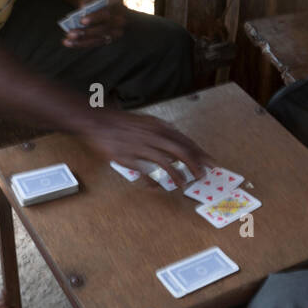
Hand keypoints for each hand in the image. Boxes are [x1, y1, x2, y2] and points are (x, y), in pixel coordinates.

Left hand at [63, 0, 126, 48]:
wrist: (108, 6)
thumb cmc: (99, 0)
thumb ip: (91, 1)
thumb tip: (82, 11)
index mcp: (117, 7)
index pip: (107, 14)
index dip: (94, 18)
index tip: (81, 20)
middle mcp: (120, 22)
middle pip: (102, 29)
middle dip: (86, 32)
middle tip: (70, 33)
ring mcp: (116, 33)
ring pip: (98, 39)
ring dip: (82, 41)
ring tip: (67, 41)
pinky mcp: (109, 40)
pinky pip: (95, 44)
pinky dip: (81, 44)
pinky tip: (69, 43)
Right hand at [79, 109, 214, 186]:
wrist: (98, 120)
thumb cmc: (122, 123)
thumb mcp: (147, 122)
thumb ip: (162, 133)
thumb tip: (177, 143)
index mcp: (158, 126)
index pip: (184, 140)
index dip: (199, 152)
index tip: (210, 162)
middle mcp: (152, 134)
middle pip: (180, 149)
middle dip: (195, 163)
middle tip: (203, 175)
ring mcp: (140, 145)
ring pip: (165, 161)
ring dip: (177, 174)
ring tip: (184, 185)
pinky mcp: (127, 156)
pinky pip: (144, 170)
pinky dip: (152, 180)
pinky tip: (157, 187)